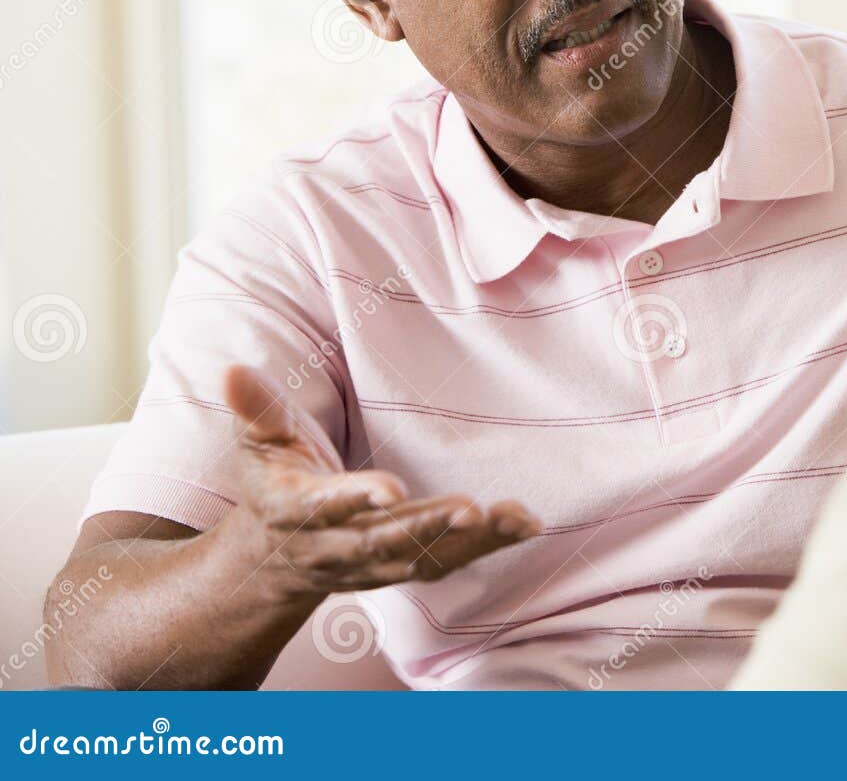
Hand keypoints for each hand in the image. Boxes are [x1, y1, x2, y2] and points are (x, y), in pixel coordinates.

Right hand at [221, 365, 538, 598]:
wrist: (275, 557)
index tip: (390, 489)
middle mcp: (335, 546)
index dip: (356, 499)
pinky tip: (524, 524)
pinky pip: (449, 562)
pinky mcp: (404, 567)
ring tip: (514, 518)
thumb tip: (231, 370)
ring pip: (424, 558)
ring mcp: (372, 563)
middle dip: (428, 527)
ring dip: (472, 541)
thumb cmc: (274, 480)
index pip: (326, 506)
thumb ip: (254, 408)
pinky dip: (488, 546)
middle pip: (384, 541)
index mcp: (294, 510)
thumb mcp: (257, 442)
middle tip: (471, 509)